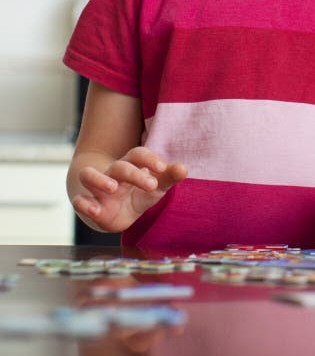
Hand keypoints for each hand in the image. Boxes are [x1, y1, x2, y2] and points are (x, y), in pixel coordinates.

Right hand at [72, 147, 187, 232]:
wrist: (112, 210)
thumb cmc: (137, 192)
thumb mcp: (155, 186)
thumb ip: (169, 177)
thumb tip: (184, 169)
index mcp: (131, 165)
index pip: (138, 154)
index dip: (150, 159)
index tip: (162, 167)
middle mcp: (112, 173)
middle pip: (120, 166)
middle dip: (134, 174)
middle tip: (151, 184)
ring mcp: (97, 188)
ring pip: (89, 175)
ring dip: (99, 179)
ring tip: (112, 187)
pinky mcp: (87, 204)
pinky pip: (79, 201)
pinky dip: (84, 204)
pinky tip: (95, 211)